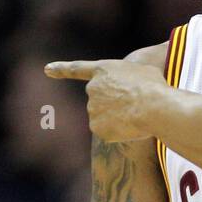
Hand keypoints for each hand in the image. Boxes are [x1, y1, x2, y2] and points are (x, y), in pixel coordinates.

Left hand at [44, 59, 164, 140]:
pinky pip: (108, 132)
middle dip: (111, 104)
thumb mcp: (144, 71)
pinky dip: (118, 132)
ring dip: (116, 118)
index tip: (47, 70)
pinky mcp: (97, 128)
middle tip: (133, 105)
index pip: (77, 69)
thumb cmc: (154, 86)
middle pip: (99, 99)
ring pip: (103, 117)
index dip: (61, 69)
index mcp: (102, 70)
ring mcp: (93, 110)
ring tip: (136, 115)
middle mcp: (92, 89)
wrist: (153, 106)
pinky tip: (132, 127)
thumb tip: (132, 89)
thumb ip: (130, 78)